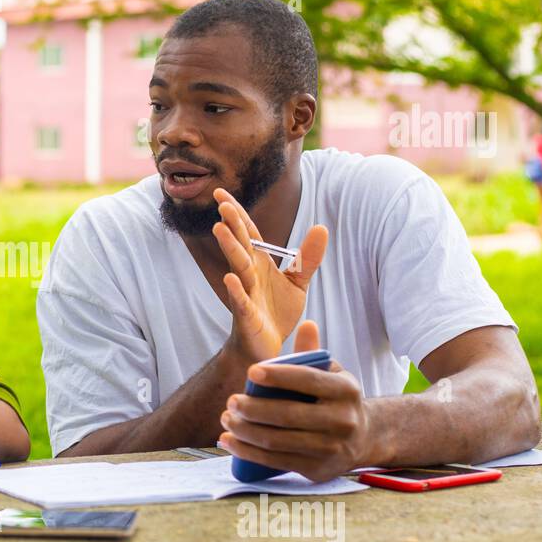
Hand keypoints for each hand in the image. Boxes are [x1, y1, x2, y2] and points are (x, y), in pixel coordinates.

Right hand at [211, 187, 327, 362]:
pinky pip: (241, 301)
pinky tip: (231, 277)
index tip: (222, 194)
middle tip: (222, 202)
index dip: (238, 214)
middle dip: (231, 223)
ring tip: (220, 228)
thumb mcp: (297, 282)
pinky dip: (236, 289)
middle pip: (241, 245)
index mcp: (260, 264)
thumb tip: (321, 227)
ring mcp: (246, 294)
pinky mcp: (247, 316)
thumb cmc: (276, 313)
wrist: (266, 347)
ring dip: (230, 248)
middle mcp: (250, 275)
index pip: (249, 233)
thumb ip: (306, 257)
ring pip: (238, 267)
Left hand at [216, 321, 371, 481]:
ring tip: (226, 419)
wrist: (363, 437)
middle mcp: (343, 421)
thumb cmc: (335, 399)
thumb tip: (306, 324)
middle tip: (231, 401)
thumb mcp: (331, 375)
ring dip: (244, 431)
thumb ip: (313, 353)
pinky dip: (247, 451)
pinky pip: (275, 461)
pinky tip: (229, 442)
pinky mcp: (317, 470)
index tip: (251, 372)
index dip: (278, 376)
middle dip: (253, 408)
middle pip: (288, 415)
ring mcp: (331, 448)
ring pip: (277, 440)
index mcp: (346, 390)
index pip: (308, 381)